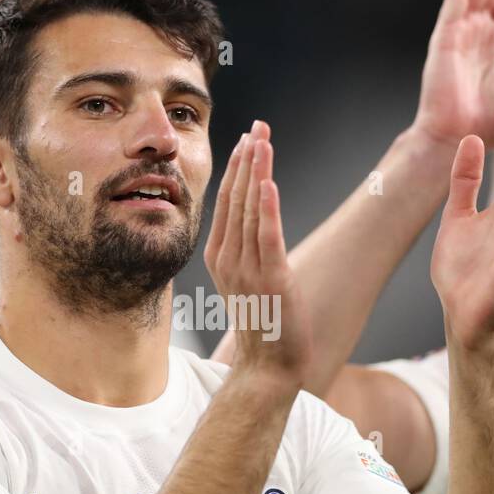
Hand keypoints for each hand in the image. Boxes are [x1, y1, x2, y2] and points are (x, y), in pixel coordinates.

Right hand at [204, 121, 311, 384]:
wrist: (268, 367)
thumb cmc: (264, 324)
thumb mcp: (248, 281)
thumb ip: (247, 250)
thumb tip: (255, 220)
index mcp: (221, 257)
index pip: (227, 203)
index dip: (237, 168)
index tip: (247, 138)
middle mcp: (230, 260)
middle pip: (236, 200)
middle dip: (248, 160)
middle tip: (258, 126)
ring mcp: (249, 270)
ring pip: (250, 212)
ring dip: (257, 173)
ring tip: (262, 140)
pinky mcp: (272, 280)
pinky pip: (267, 238)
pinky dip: (267, 209)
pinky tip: (268, 183)